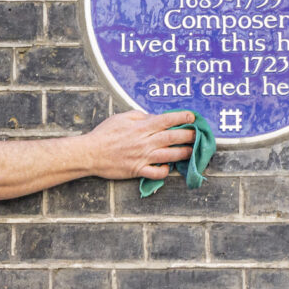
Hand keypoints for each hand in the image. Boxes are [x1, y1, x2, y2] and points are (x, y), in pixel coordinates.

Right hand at [79, 110, 196, 181]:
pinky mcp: (138, 170)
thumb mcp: (121, 117)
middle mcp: (145, 142)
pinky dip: (165, 171)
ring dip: (183, 153)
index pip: (167, 120)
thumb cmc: (104, 134)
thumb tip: (154, 117)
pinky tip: (168, 168)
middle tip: (198, 135)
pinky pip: (156, 173)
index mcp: (141, 127)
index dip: (182, 118)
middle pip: (173, 138)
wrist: (90, 154)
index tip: (192, 117)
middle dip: (189, 136)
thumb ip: (139, 116)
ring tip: (192, 151)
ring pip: (169, 155)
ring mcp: (142, 157)